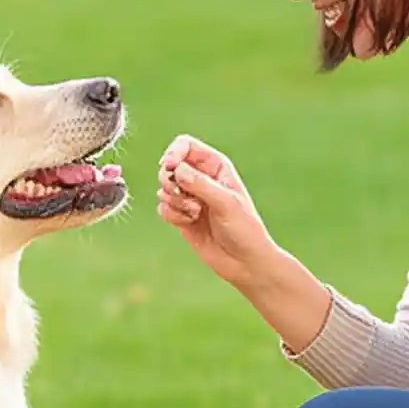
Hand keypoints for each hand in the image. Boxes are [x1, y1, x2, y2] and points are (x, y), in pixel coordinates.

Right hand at [156, 134, 281, 288]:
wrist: (244, 261)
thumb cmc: (244, 229)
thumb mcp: (227, 203)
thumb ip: (201, 184)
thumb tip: (176, 170)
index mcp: (216, 166)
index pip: (186, 146)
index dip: (173, 152)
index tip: (169, 166)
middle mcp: (201, 178)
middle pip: (169, 166)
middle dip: (170, 180)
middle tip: (182, 195)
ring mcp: (190, 198)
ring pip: (164, 188)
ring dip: (174, 201)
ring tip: (195, 213)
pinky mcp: (181, 216)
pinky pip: (163, 207)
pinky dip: (172, 215)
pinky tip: (189, 223)